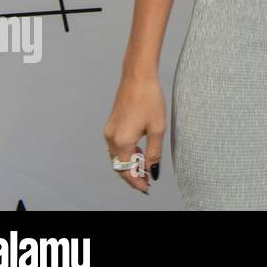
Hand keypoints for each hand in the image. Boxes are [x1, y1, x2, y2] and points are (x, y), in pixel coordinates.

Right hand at [103, 75, 165, 194]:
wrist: (138, 78)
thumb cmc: (150, 100)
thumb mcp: (157, 129)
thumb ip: (154, 153)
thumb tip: (152, 172)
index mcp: (122, 142)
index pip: (126, 171)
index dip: (136, 182)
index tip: (146, 188)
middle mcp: (111, 139)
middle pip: (119, 166)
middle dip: (132, 175)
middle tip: (147, 181)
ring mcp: (108, 132)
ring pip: (117, 157)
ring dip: (129, 164)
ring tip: (145, 167)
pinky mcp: (111, 126)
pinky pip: (116, 147)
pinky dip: (126, 153)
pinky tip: (138, 152)